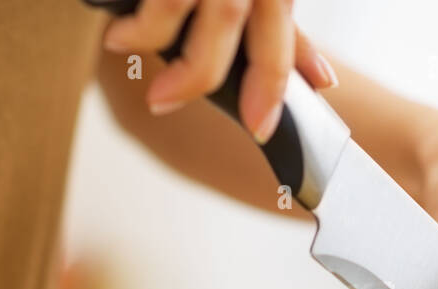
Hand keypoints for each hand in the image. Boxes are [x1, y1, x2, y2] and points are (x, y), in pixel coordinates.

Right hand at [100, 0, 337, 142]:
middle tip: (164, 101)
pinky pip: (157, 2)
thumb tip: (319, 79)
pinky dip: (138, 23)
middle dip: (198, 77)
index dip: (272, 88)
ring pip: (190, 9)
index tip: (260, 127)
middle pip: (231, 24)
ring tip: (123, 47)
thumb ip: (282, 25)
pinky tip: (118, 28)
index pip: (278, 37)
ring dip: (154, 41)